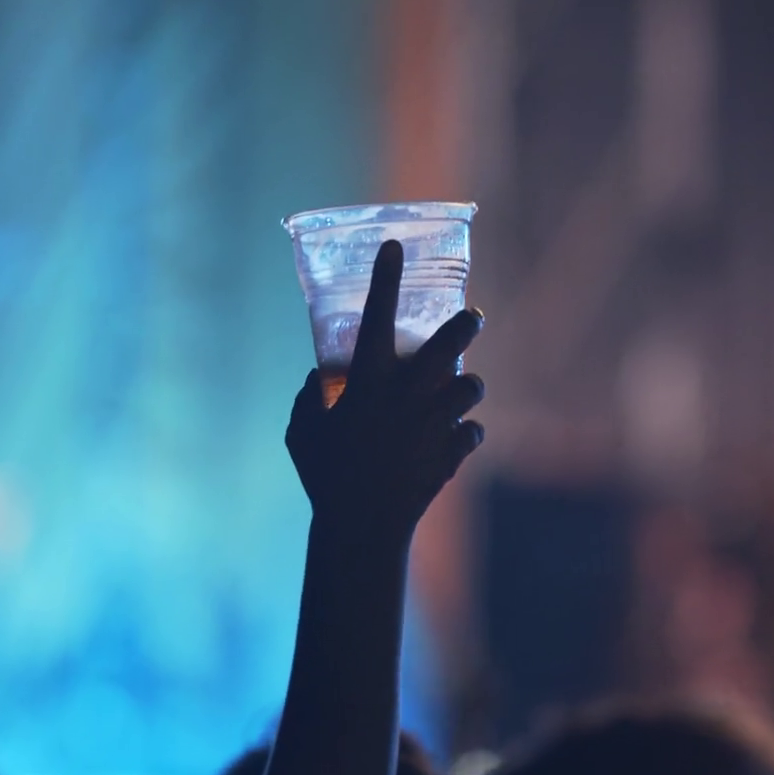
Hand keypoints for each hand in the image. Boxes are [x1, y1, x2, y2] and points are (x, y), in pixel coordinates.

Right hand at [286, 240, 484, 537]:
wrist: (360, 528)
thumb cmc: (324, 476)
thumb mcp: (301, 431)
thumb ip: (308, 397)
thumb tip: (317, 377)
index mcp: (367, 382)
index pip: (377, 314)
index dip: (385, 276)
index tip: (395, 246)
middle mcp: (407, 394)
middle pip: (450, 343)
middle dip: (466, 323)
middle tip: (472, 317)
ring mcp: (434, 423)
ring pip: (472, 388)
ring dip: (468, 387)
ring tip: (462, 389)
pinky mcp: (451, 454)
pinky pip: (472, 434)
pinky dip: (465, 434)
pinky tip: (456, 438)